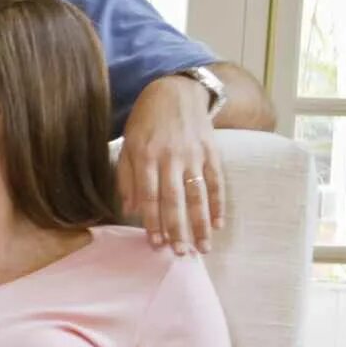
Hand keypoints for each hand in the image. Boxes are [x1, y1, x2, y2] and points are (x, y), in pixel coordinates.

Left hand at [120, 75, 223, 253]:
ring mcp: (194, 154)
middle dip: (178, 229)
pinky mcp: (212, 151)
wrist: (176, 92)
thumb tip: (131, 209)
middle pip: (175, 199)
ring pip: (198, 194)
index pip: (150, 196)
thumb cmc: (146, 122)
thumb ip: (127, 177)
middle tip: (180, 254)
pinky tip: (217, 224)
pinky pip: (216, 181)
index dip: (153, 222)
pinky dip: (218, 203)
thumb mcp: (128, 145)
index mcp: (146, 156)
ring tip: (203, 248)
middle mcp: (171, 157)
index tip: (155, 244)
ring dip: (201, 223)